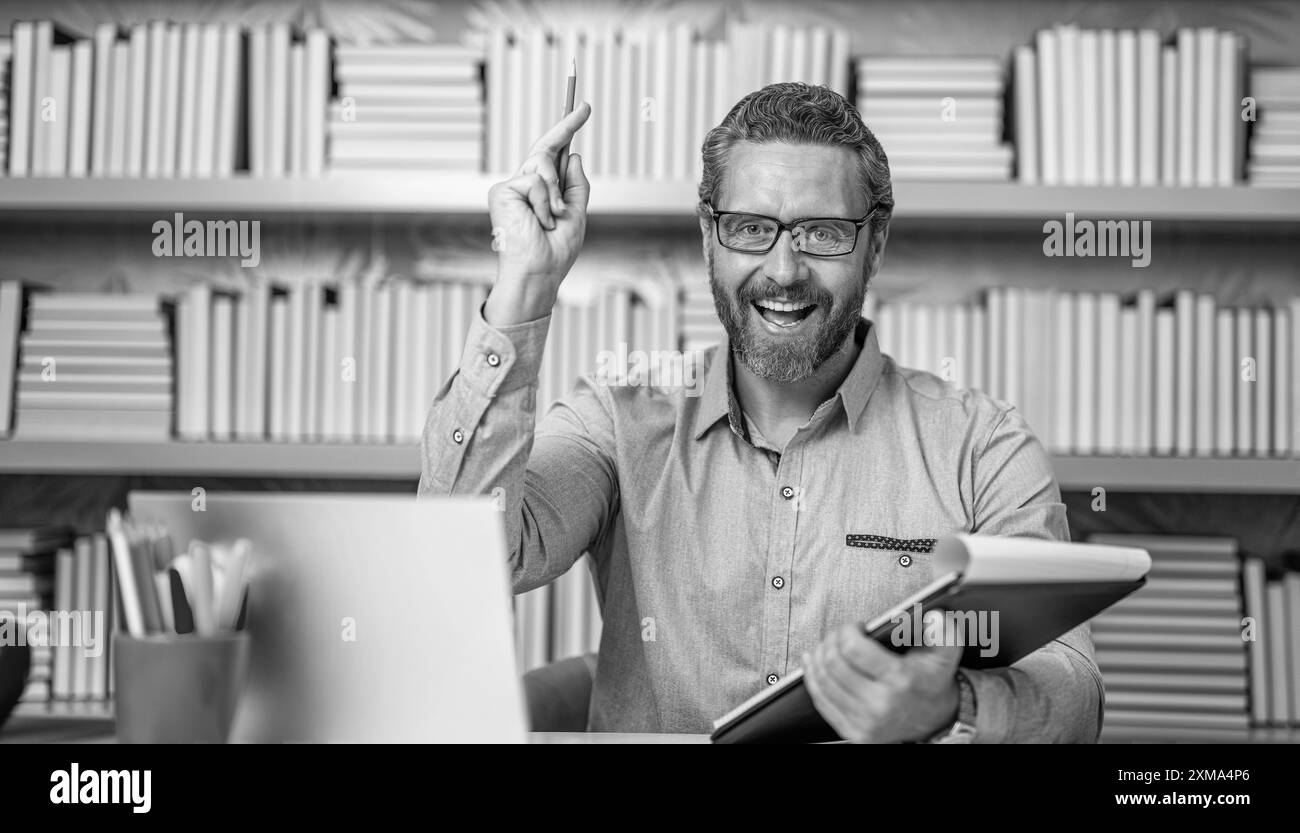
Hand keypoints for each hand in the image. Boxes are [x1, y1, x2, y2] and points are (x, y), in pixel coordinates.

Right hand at [485, 101, 592, 325]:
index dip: (565, 130)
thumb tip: (574, 155)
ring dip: (556, 193)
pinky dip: (544, 202)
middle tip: (585, 106)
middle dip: (566, 127)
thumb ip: (575, 185)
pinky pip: (535, 182)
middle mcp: (522, 186)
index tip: (582, 107)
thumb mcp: (575, 214)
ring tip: (552, 218)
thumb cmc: (555, 251)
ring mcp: (510, 188)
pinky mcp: (501, 192)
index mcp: (539, 192)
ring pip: (542, 164)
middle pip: (545, 148)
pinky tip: (538, 222)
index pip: (552, 155)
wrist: (538, 272)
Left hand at [803, 616, 962, 743]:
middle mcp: (881, 704)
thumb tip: (933, 616)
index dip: (847, 631)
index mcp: (900, 680)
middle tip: (838, 633)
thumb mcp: (947, 652)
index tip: (856, 626)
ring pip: (824, 682)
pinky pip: (822, 701)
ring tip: (824, 645)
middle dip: (830, 640)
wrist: (938, 720)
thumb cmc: (934, 680)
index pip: (853, 649)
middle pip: (834, 663)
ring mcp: (865, 722)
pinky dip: (813, 679)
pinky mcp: (854, 733)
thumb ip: (944, 630)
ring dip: (817, 657)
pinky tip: (813, 664)